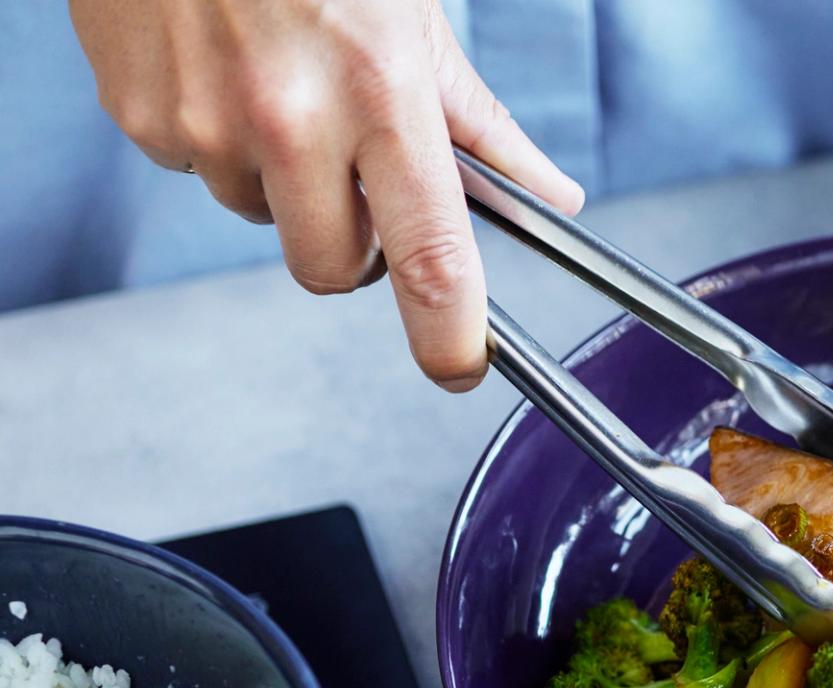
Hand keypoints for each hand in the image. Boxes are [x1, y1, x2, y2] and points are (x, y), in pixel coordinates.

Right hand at [69, 0, 583, 389]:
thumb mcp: (414, 22)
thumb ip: (481, 123)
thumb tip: (550, 194)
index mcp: (377, 92)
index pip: (430, 254)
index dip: (451, 333)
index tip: (460, 365)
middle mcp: (287, 118)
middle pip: (333, 270)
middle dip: (357, 250)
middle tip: (362, 182)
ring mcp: (203, 123)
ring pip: (261, 219)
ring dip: (282, 183)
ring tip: (283, 88)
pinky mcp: (139, 117)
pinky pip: (197, 173)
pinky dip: (219, 140)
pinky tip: (224, 69)